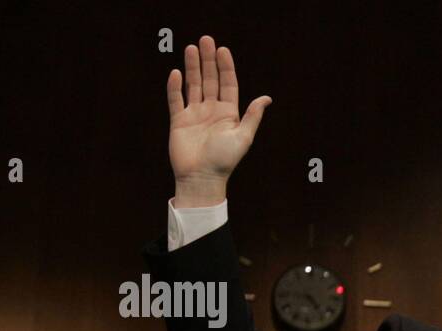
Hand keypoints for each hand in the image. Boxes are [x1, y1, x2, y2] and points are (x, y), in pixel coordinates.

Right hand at [167, 35, 271, 203]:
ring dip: (192, 67)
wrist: (202, 179)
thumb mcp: (243, 137)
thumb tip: (267, 98)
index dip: (225, 67)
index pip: (227, 84)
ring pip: (193, 85)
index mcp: (229, 114)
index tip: (222, 49)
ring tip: (191, 48)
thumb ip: (253, 116)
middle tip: (205, 40)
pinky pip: (176, 100)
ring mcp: (195, 115)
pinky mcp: (179, 121)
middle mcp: (212, 111)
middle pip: (210, 80)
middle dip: (207, 60)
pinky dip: (175, 87)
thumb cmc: (225, 161)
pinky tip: (176, 72)